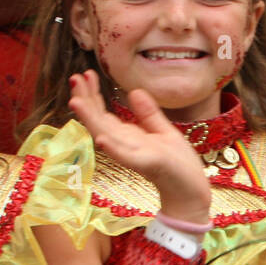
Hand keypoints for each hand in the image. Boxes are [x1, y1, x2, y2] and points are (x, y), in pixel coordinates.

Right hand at [68, 70, 210, 221]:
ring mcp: (133, 155)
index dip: (92, 95)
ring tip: (76, 102)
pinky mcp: (147, 165)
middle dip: (85, 100)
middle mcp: (125, 145)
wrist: (191, 190)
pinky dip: (113, 148)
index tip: (85, 74)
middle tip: (75, 78)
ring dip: (90, 119)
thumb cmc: (178, 164)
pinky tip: (101, 139)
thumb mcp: (163, 131)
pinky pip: (126, 157)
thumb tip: (134, 91)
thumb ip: (148, 114)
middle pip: (98, 121)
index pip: (103, 113)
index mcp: (127, 136)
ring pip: (105, 135)